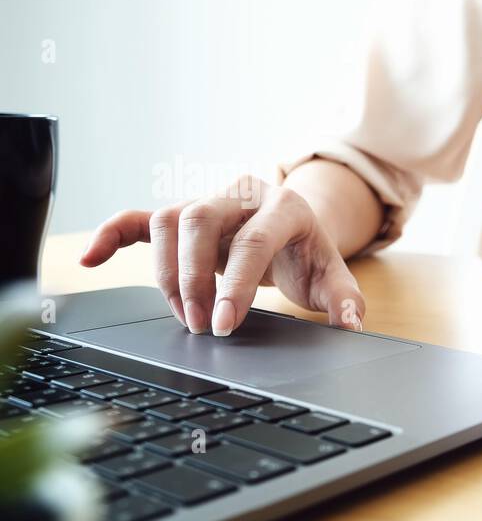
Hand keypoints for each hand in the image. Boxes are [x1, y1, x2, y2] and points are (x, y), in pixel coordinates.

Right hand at [80, 176, 365, 336]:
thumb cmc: (310, 255)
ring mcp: (207, 201)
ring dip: (166, 272)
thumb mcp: (334, 277)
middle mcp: (240, 195)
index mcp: (284, 206)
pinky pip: (137, 218)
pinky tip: (91, 259)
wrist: (295, 229)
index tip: (222, 325)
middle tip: (198, 325)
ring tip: (182, 314)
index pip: (253, 241)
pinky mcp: (181, 215)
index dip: (236, 284)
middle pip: (199, 222)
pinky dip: (111, 236)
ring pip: (168, 221)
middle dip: (194, 278)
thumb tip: (351, 323)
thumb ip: (347, 300)